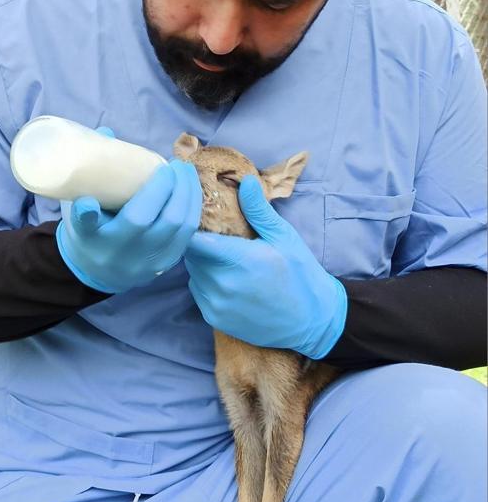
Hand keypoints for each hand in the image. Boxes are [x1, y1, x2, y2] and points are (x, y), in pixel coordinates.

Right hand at [56, 130, 202, 293]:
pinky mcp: (164, 265)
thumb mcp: (78, 203)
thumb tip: (107, 133)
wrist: (97, 270)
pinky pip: (187, 235)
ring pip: (174, 226)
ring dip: (186, 193)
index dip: (85, 214)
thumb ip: (92, 170)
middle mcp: (115, 252)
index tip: (87, 200)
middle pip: (142, 220)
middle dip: (164, 186)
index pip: (84, 226)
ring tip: (185, 172)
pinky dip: (192, 208)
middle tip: (171, 165)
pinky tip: (191, 190)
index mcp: (88, 237)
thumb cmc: (89, 228)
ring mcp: (142, 261)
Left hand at [184, 174, 346, 357]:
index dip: (191, 226)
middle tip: (218, 236)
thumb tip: (245, 180)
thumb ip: (258, 210)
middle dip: (200, 243)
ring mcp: (216, 304)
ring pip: (193, 273)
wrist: (310, 321)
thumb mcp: (283, 236)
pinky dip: (206, 282)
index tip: (199, 217)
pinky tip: (227, 278)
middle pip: (191, 254)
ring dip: (202, 263)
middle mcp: (223, 284)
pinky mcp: (214, 318)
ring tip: (224, 258)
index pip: (193, 239)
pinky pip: (198, 291)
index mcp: (239, 260)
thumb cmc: (299, 274)